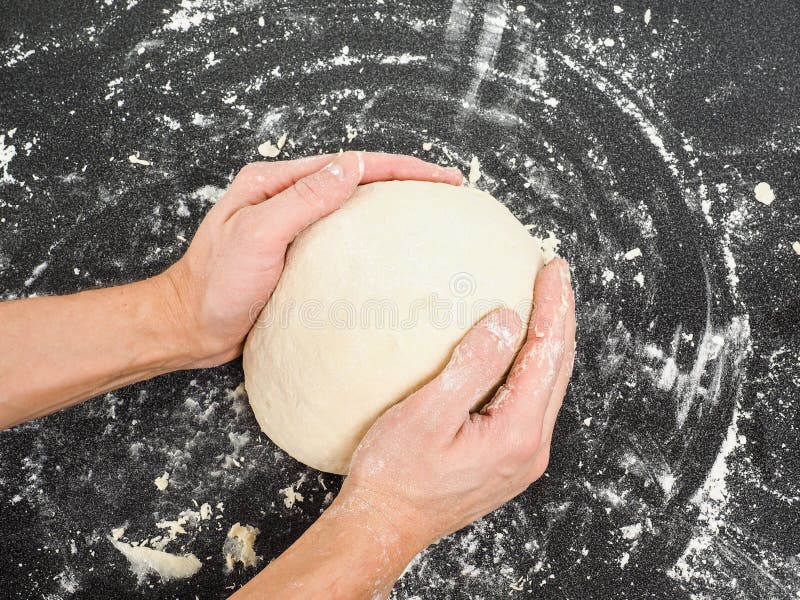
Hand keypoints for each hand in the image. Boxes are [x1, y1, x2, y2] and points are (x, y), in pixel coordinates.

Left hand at [156, 152, 462, 367]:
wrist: (188, 327)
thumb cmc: (214, 285)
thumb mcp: (255, 237)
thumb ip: (302, 201)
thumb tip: (350, 167)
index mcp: (274, 182)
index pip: (350, 165)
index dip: (401, 168)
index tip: (442, 179)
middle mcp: (285, 197)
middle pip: (357, 179)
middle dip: (405, 180)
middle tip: (449, 189)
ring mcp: (292, 227)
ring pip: (353, 208)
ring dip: (393, 206)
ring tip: (432, 213)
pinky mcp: (297, 256)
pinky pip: (343, 240)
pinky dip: (374, 238)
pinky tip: (394, 252)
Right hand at [339, 258, 575, 551]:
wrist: (385, 527)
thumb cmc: (395, 474)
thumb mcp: (427, 415)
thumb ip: (472, 366)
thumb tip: (507, 320)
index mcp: (517, 433)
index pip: (546, 355)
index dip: (553, 306)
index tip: (552, 266)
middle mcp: (531, 447)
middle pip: (559, 368)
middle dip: (561, 318)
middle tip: (555, 274)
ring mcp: (524, 456)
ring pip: (549, 385)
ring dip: (550, 341)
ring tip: (547, 303)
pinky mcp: (509, 459)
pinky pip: (533, 401)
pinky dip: (534, 366)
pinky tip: (520, 350)